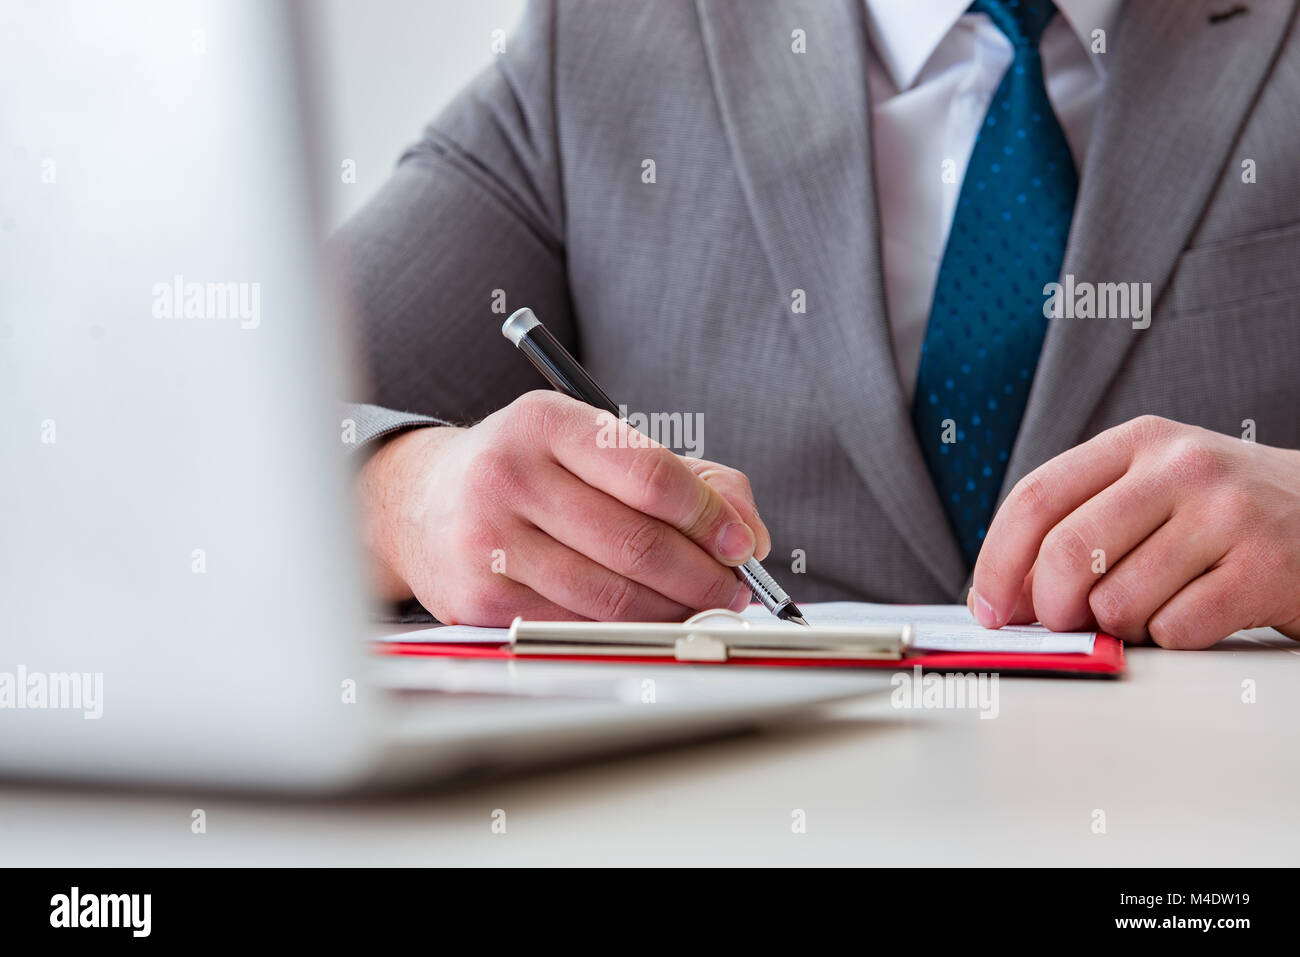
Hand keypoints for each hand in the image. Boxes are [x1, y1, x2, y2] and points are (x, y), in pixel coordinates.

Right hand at [357, 391, 770, 624]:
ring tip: (702, 607)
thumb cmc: (531, 472)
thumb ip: (685, 476)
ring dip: (673, 610)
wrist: (422, 503)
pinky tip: (649, 620)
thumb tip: (748, 534)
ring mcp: (487, 540)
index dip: (707, 515)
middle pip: (634, 542)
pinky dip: (626, 629)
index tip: (740, 542)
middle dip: (702, 575)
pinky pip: (576, 624)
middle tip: (734, 589)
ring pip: (609, 595)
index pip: (647, 474)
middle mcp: (508, 474)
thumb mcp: (595, 445)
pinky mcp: (478, 598)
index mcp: (544, 421)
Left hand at [969, 415, 1299, 647]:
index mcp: (1139, 442)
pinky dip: (1171, 640)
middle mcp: (1181, 467)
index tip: (987, 608)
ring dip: (1120, 627)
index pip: (1035, 498)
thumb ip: (1080, 526)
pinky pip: (1175, 629)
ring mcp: (1228, 513)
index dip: (997, 562)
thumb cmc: (1228, 515)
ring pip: (1117, 600)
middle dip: (1051, 608)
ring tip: (1153, 608)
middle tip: (1067, 624)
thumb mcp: (1154, 491)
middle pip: (1067, 553)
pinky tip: (1198, 615)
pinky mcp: (1266, 567)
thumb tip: (1004, 599)